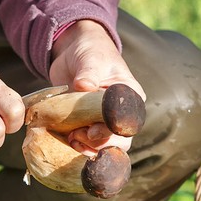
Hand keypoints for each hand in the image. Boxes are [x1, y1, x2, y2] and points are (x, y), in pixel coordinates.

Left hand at [48, 20, 145, 155]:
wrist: (73, 53)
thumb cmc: (90, 52)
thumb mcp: (92, 59)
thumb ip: (89, 73)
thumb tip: (84, 86)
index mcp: (130, 96)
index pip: (129, 120)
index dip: (112, 130)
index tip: (93, 130)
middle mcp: (121, 113)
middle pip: (121, 140)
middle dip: (100, 143)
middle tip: (80, 135)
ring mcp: (104, 122)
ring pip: (106, 146)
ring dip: (90, 148)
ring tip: (73, 138)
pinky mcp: (88, 125)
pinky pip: (89, 145)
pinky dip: (80, 147)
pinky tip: (70, 141)